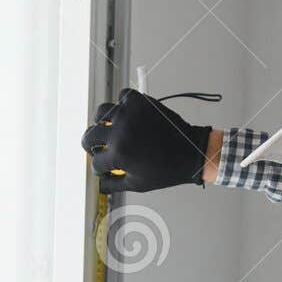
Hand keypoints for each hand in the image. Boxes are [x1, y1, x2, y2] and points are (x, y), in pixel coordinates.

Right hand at [80, 88, 214, 192]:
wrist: (191, 152)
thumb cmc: (167, 170)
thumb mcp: (137, 184)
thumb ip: (114, 185)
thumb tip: (100, 184)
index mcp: (118, 155)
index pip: (96, 162)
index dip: (100, 168)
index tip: (104, 167)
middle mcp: (119, 132)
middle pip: (89, 137)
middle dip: (91, 146)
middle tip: (96, 147)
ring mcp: (129, 115)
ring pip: (101, 113)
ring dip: (101, 121)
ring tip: (107, 126)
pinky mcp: (140, 102)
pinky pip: (122, 96)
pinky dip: (122, 103)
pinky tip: (127, 114)